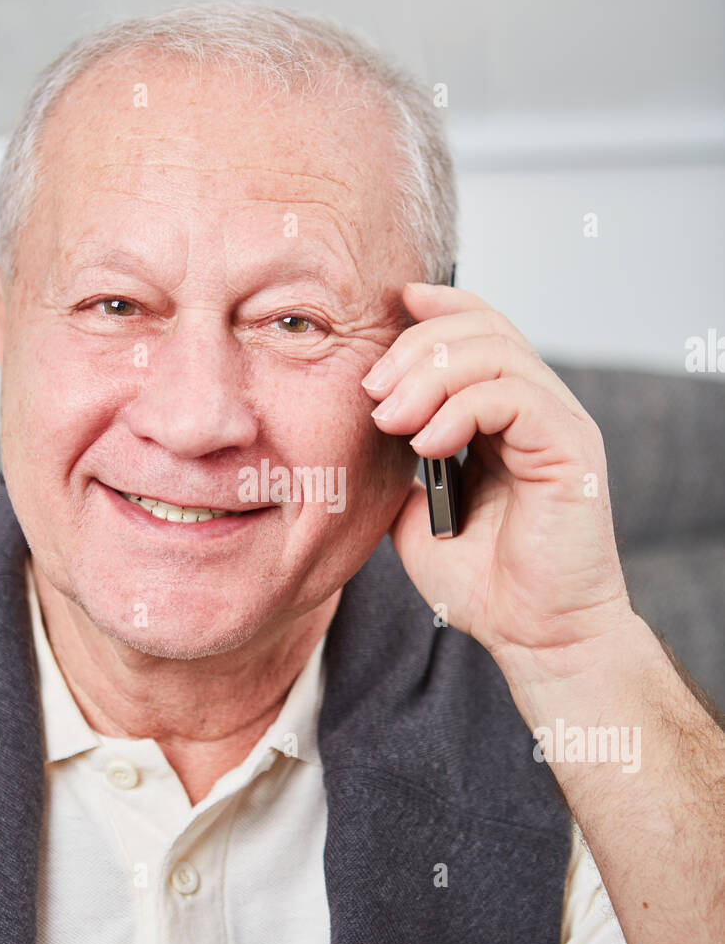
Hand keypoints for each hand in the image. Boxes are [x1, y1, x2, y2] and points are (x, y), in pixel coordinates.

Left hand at [362, 283, 635, 678]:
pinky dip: (460, 409)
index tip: (387, 307)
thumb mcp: (415, 513)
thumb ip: (399, 464)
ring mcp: (559, 424)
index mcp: (505, 415)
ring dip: (430, 376)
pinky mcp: (572, 447)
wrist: (534, 636)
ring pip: (497, 351)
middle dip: (416, 347)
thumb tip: (371, 424)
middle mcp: (538, 409)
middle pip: (482, 327)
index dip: (436, 307)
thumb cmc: (483, 583)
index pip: (479, 329)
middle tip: (372, 391)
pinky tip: (428, 445)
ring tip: (392, 421)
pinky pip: (514, 396)